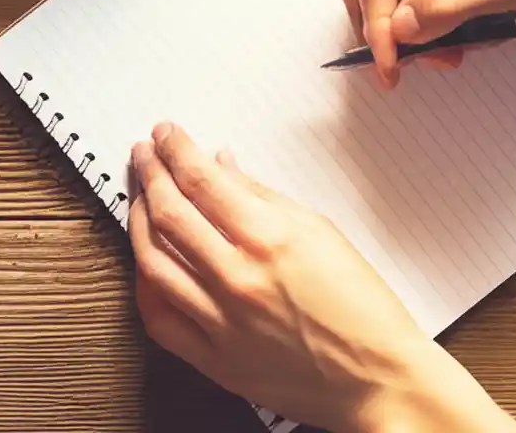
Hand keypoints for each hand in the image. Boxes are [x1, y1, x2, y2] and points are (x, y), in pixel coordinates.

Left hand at [128, 122, 515, 432]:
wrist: (378, 380)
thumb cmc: (362, 307)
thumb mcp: (321, 232)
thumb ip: (263, 196)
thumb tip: (221, 166)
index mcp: (270, 239)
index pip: (202, 180)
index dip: (176, 150)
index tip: (165, 134)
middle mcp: (238, 278)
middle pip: (169, 213)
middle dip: (150, 174)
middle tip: (144, 154)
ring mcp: (221, 322)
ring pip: (152, 262)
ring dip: (137, 220)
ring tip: (139, 198)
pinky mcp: (214, 360)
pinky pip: (158, 318)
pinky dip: (145, 284)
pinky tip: (146, 262)